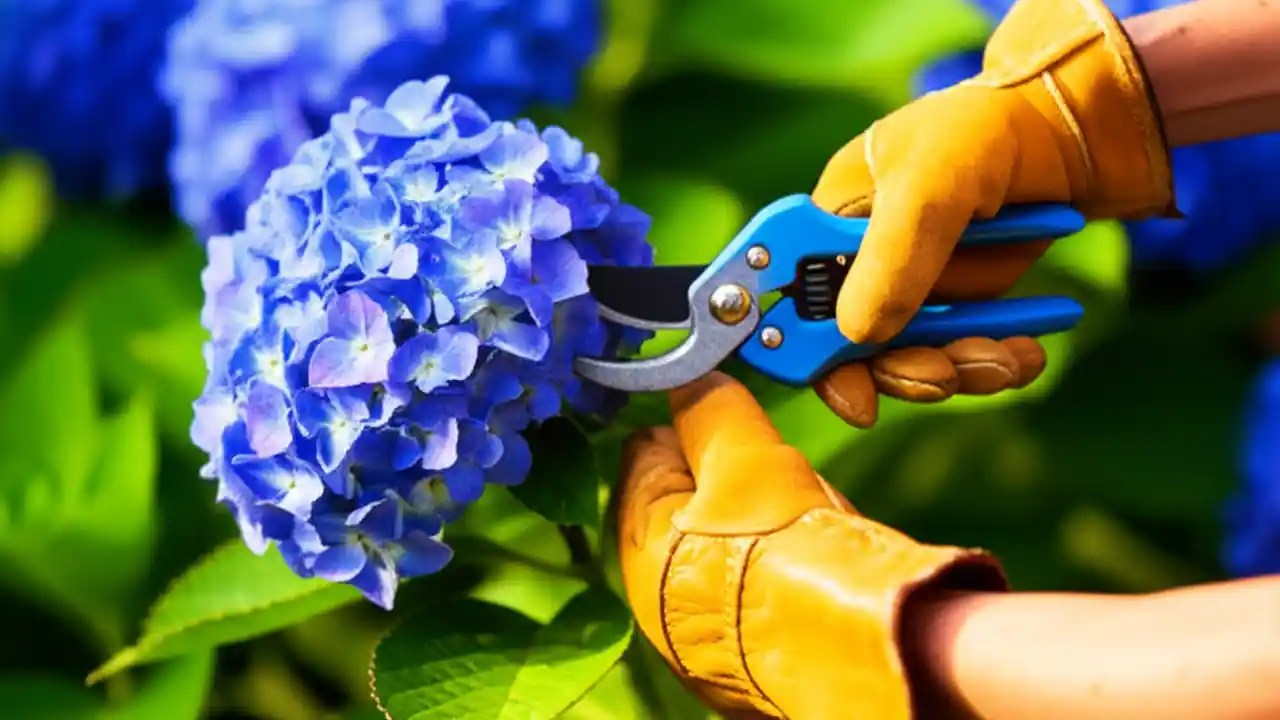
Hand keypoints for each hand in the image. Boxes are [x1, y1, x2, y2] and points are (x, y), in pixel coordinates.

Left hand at [615, 372, 1006, 719]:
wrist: (847, 644)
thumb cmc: (780, 541)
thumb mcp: (744, 450)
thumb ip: (712, 407)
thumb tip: (692, 377)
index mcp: (639, 538)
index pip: (644, 453)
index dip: (685, 425)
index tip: (723, 419)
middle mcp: (654, 595)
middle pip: (686, 504)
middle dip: (726, 477)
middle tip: (772, 469)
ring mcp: (698, 634)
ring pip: (723, 546)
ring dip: (759, 522)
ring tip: (802, 516)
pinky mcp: (745, 659)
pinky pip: (755, 588)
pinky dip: (779, 567)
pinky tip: (814, 561)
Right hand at [808, 0, 1175, 427]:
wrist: (1068, 130)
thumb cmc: (978, 130)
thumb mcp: (930, 179)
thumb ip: (893, 254)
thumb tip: (855, 334)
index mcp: (823, 229)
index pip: (794, 307)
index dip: (811, 355)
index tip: (853, 393)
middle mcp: (858, 267)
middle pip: (853, 351)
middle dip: (902, 371)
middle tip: (943, 377)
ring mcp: (909, 290)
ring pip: (914, 362)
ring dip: (958, 371)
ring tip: (1004, 359)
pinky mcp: (958, 307)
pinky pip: (964, 356)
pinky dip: (996, 363)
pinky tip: (1025, 353)